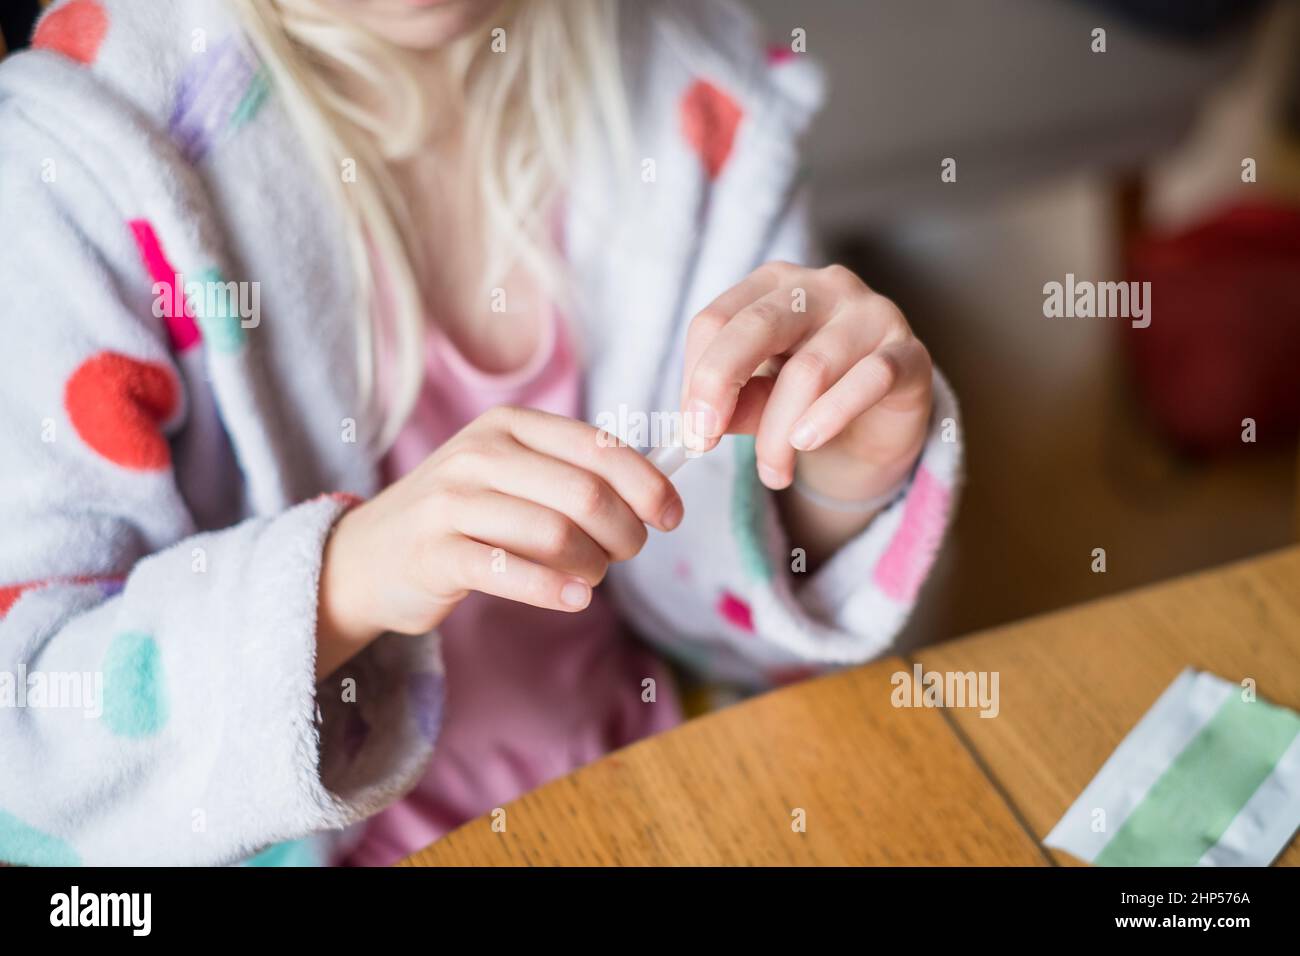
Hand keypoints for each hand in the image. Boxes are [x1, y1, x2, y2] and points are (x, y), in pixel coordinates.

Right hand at [315, 406, 682, 675]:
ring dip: (592, 566)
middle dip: (625, 532)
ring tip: (591, 578)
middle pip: (586, 494)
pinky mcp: (435, 551)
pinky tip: (576, 599)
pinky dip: (555, 589)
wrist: (369, 557)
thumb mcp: (513, 477)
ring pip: (556, 534)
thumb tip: (658, 490)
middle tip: (624, 554)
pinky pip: (510, 570)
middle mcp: (480, 453)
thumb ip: (575, 476)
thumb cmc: (463, 518)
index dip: (648, 484)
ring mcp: (452, 501)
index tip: (671, 516)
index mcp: (510, 426)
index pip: (599, 448)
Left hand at [681, 261, 931, 503]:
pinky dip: (831, 415)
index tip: (693, 431)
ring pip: (809, 369)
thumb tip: (698, 426)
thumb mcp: (760, 398)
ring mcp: (871, 313)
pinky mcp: (909, 353)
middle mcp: (821, 287)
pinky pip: (870, 379)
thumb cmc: (811, 398)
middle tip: (704, 442)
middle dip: (719, 387)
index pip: (715, 320)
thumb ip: (733, 402)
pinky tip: (808, 444)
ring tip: (772, 472)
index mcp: (773, 286)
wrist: (882, 420)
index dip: (695, 378)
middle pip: (755, 327)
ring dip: (778, 432)